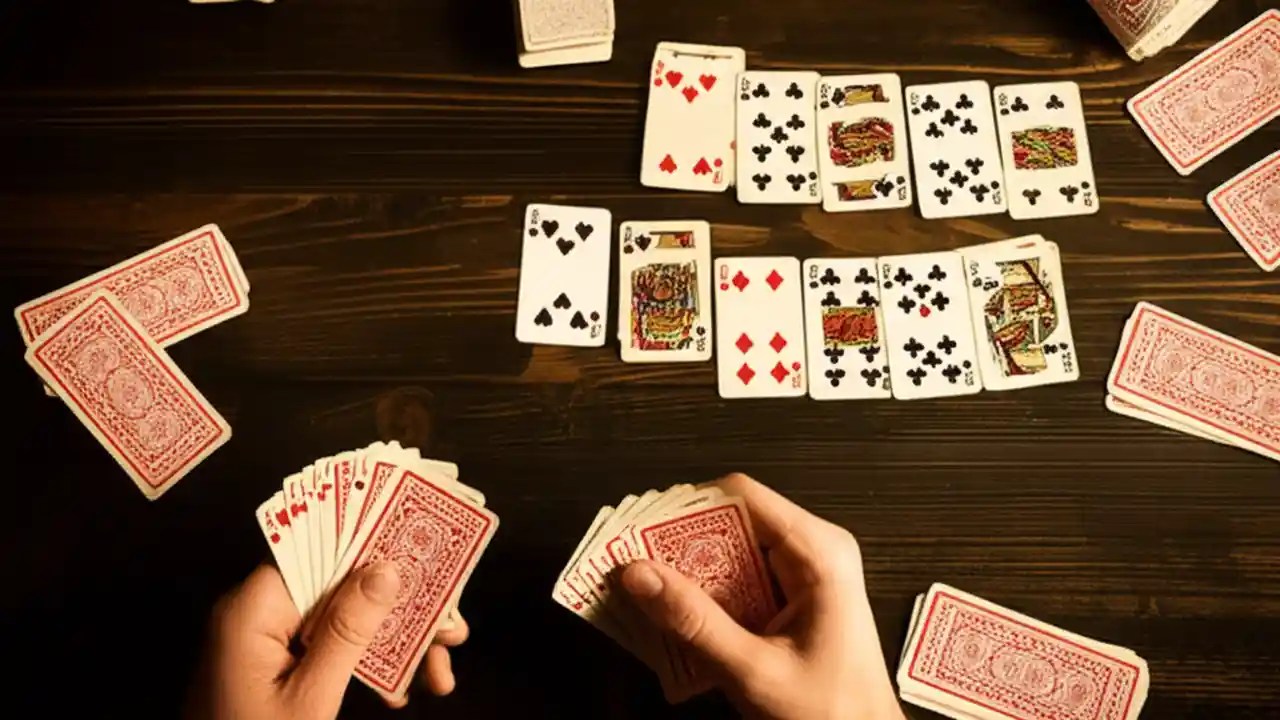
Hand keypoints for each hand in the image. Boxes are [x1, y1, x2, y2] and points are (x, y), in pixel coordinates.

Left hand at [188, 562, 468, 718]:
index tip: (426, 555)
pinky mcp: (273, 667)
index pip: (319, 551)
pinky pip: (326, 648)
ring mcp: (264, 642)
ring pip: (341, 621)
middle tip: (452, 631)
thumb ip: (347, 631)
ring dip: (391, 643)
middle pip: (338, 587)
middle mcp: (256, 615)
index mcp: (252, 609)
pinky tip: (401, 689)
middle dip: (398, 609)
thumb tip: (385, 569)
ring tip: (439, 673)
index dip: (375, 549)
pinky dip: (364, 664)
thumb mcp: (310, 697)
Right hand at [619, 473, 905, 719]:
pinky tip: (675, 620)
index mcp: (819, 552)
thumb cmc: (831, 713)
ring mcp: (802, 575)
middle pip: (730, 523)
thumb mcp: (754, 671)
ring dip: (687, 576)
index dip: (686, 509)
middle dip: (679, 547)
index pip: (740, 496)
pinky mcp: (791, 600)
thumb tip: (639, 575)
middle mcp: (812, 551)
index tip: (640, 534)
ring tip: (644, 596)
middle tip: (633, 570)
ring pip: (728, 555)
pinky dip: (705, 599)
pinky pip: (738, 583)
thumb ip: (694, 622)